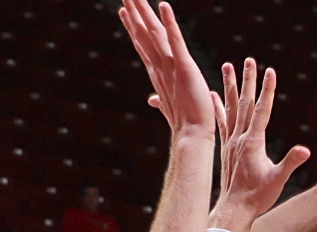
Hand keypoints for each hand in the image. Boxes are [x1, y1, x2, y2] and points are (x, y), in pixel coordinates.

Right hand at [120, 0, 216, 136]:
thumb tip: (151, 100)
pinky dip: (169, 22)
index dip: (133, 26)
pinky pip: (175, 40)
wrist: (192, 134)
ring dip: (144, 11)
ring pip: (154, 32)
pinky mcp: (184, 66)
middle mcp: (160, 65)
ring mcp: (170, 65)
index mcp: (157, 72)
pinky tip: (163, 5)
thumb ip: (160, 99)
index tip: (125, 11)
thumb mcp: (170, 105)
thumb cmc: (184, 121)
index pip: (143, 44)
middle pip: (143, 33)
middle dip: (134, 12)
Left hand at [210, 59, 309, 231]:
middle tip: (249, 60)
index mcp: (253, 143)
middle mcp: (239, 138)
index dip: (267, 90)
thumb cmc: (257, 198)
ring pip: (230, 108)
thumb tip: (305, 149)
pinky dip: (216, 107)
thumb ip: (290, 162)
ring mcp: (230, 142)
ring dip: (230, 86)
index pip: (262, 110)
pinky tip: (212, 95)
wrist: (234, 210)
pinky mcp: (224, 148)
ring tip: (227, 66)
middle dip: (248, 80)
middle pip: (245, 103)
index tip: (270, 71)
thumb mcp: (277, 180)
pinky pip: (219, 122)